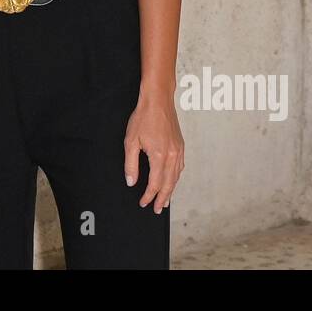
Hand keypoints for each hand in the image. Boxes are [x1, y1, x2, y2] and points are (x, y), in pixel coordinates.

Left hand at [124, 89, 184, 213]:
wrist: (158, 101)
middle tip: (158, 209)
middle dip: (162, 198)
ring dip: (170, 190)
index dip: (149, 196)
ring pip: (176, 177)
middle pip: (169, 184)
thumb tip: (131, 182)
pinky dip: (176, 178)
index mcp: (159, 156)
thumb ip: (131, 164)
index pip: (154, 183)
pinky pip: (180, 167)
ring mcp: (178, 151)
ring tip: (165, 200)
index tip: (144, 203)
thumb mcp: (131, 141)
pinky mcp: (180, 146)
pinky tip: (172, 180)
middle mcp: (172, 156)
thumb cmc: (143, 118)